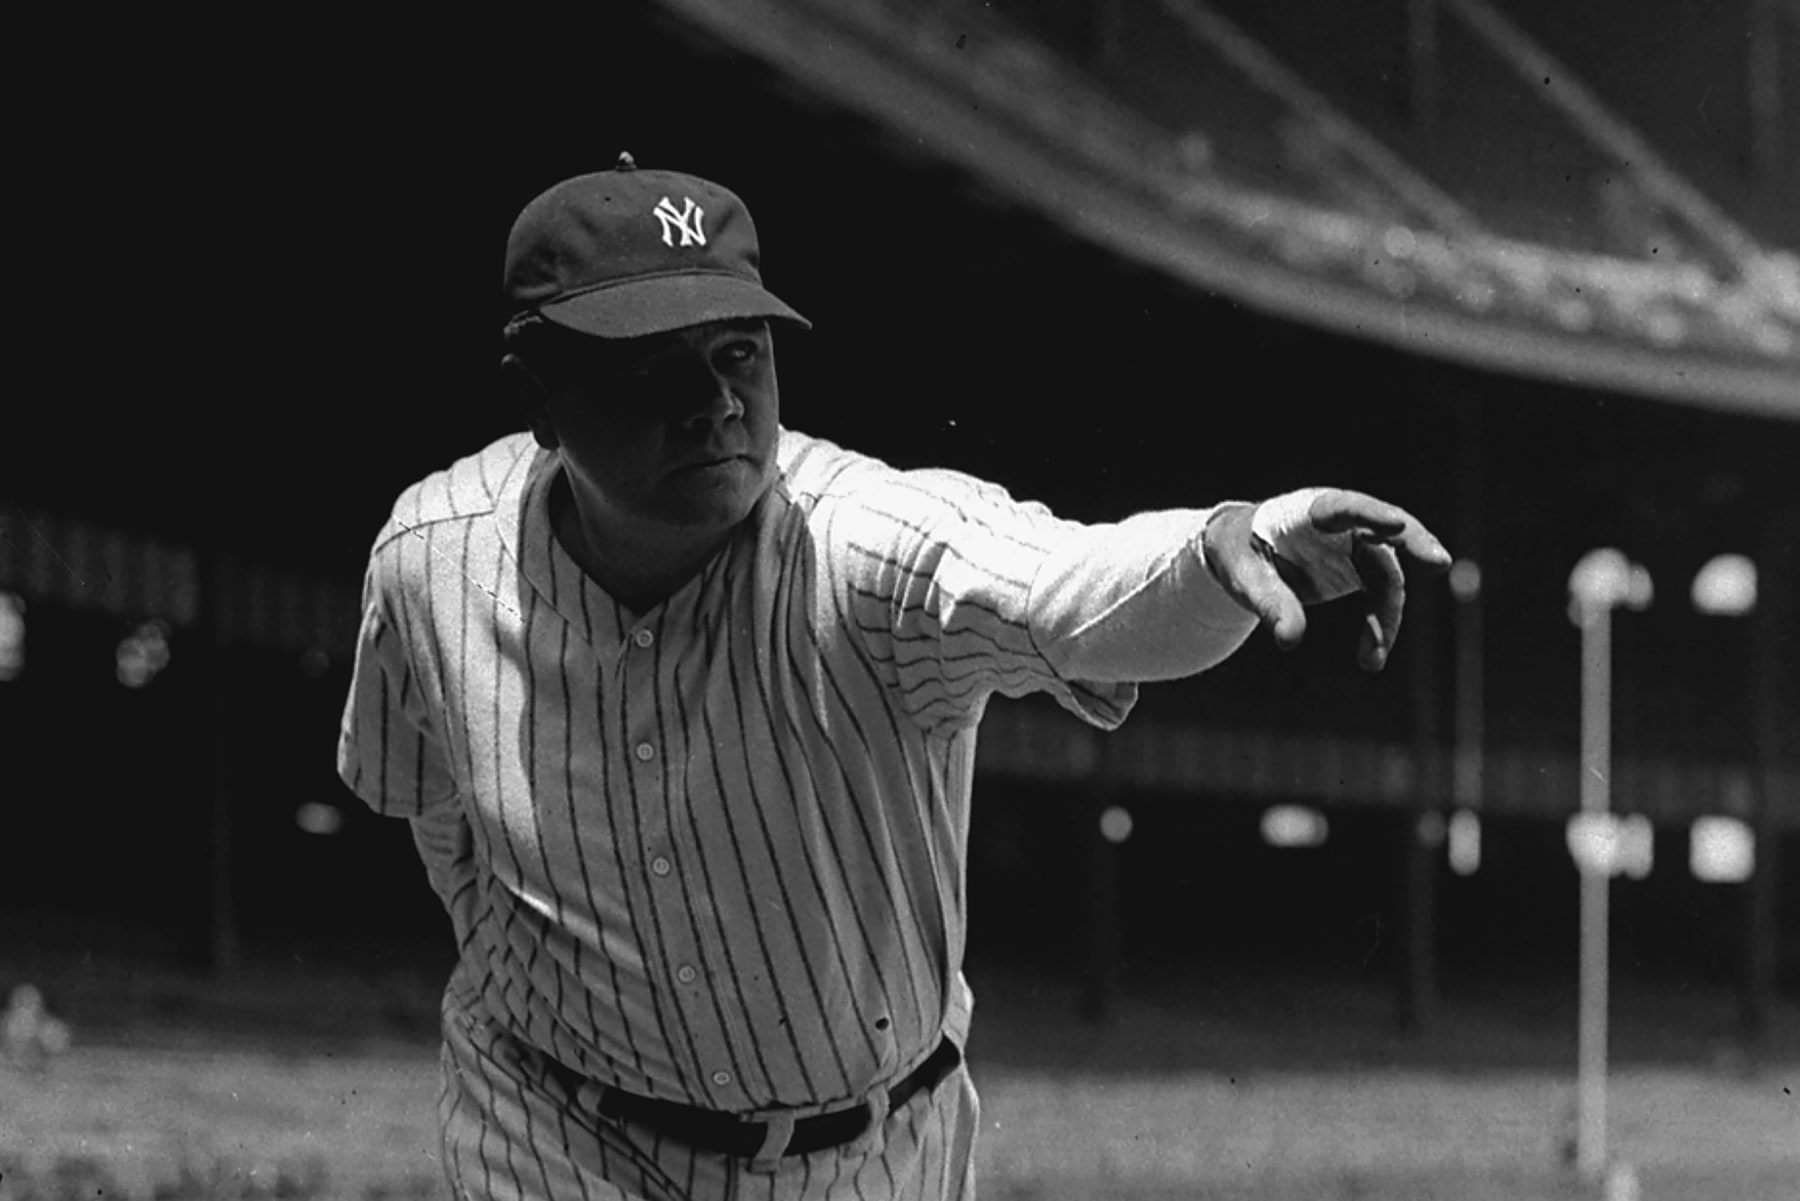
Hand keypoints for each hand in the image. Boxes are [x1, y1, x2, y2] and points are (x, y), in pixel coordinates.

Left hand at [1201, 488, 1451, 670]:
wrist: (1240, 550)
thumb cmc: (1238, 552)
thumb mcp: (1243, 577)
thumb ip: (1269, 603)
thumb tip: (1290, 640)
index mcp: (1307, 511)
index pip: (1342, 507)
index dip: (1369, 514)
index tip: (1394, 523)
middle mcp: (1340, 524)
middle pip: (1387, 530)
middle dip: (1415, 544)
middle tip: (1440, 562)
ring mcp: (1355, 545)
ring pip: (1388, 576)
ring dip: (1386, 618)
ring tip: (1371, 660)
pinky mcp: (1359, 569)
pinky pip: (1381, 597)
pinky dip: (1380, 626)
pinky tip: (1371, 657)